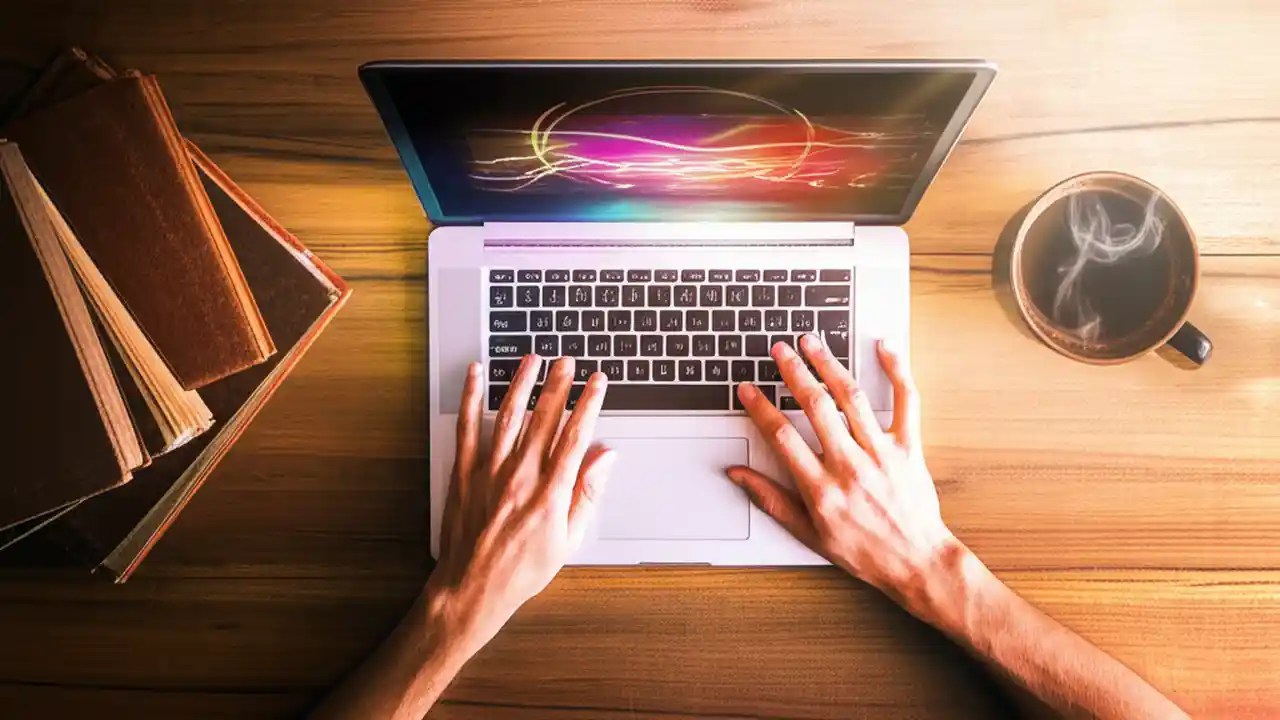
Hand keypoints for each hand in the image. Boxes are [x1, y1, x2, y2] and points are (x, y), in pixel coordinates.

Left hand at [425, 356, 614, 654]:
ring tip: (533, 359)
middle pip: (544, 418)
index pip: (575, 436)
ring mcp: (489, 471)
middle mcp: (521, 476)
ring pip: (508, 415)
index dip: (589, 404)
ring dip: (522, 384)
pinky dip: (469, 397)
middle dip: (559, 385)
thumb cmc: (522, 570)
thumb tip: (605, 458)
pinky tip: (475, 374)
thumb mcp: (569, 540)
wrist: (473, 588)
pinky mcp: (464, 472)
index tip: (598, 382)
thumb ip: (588, 494)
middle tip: (568, 362)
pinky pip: (467, 427)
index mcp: (551, 493)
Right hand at [727, 335, 956, 603]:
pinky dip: (898, 371)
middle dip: (793, 373)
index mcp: (821, 489)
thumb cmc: (864, 551)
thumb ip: (770, 499)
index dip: (760, 409)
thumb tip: (738, 475)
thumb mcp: (808, 533)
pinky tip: (885, 347)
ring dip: (829, 365)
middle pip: (815, 407)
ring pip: (851, 398)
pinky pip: (905, 402)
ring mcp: (881, 453)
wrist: (916, 561)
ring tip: (813, 342)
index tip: (747, 389)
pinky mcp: (908, 447)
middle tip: (779, 350)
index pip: (782, 438)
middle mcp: (850, 466)